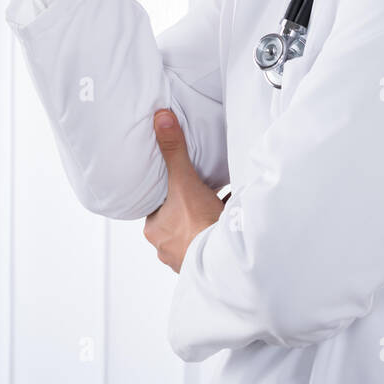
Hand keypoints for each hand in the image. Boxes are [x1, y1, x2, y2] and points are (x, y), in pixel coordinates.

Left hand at [144, 109, 224, 273]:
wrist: (224, 260)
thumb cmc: (199, 224)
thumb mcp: (184, 180)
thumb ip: (174, 150)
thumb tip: (161, 118)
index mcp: (154, 229)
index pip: (155, 206)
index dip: (166, 194)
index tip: (177, 184)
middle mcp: (165, 247)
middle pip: (175, 218)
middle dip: (187, 207)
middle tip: (200, 193)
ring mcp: (185, 258)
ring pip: (192, 232)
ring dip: (203, 220)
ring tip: (216, 206)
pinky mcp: (206, 264)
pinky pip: (210, 242)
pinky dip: (217, 231)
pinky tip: (229, 220)